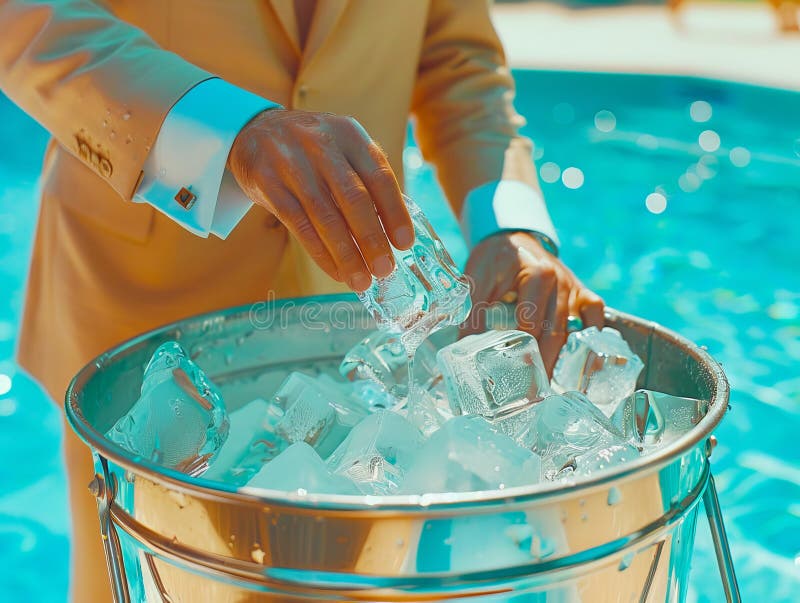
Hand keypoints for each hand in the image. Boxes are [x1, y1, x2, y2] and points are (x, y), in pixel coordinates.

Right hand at [228, 109, 414, 290]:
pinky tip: (335, 271)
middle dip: (372, 239)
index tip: (405, 244)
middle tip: (385, 269)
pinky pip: (298, 225)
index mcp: (349, 134)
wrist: (254, 132)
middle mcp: (322, 144)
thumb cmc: (312, 152)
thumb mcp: (342, 150)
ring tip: (361, 280)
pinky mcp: (267, 182)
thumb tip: (393, 231)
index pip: (379, 177)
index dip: (395, 213)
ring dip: (346, 254)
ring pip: (325, 216)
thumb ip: (367, 181)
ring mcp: (292, 162)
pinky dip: (320, 252)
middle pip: (353, 198)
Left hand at [462, 231, 604, 372]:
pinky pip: (595, 318)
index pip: (531, 322)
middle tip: (534, 392)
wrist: (512, 236)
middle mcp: (561, 282)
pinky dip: (592, 340)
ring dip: (564, 359)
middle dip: (545, 363)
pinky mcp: (582, 292)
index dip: (523, 350)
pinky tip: (586, 364)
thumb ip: (472, 313)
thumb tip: (462, 349)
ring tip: (551, 386)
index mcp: (537, 275)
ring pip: (573, 330)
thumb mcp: (477, 279)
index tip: (515, 376)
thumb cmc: (494, 258)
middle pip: (555, 331)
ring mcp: (574, 288)